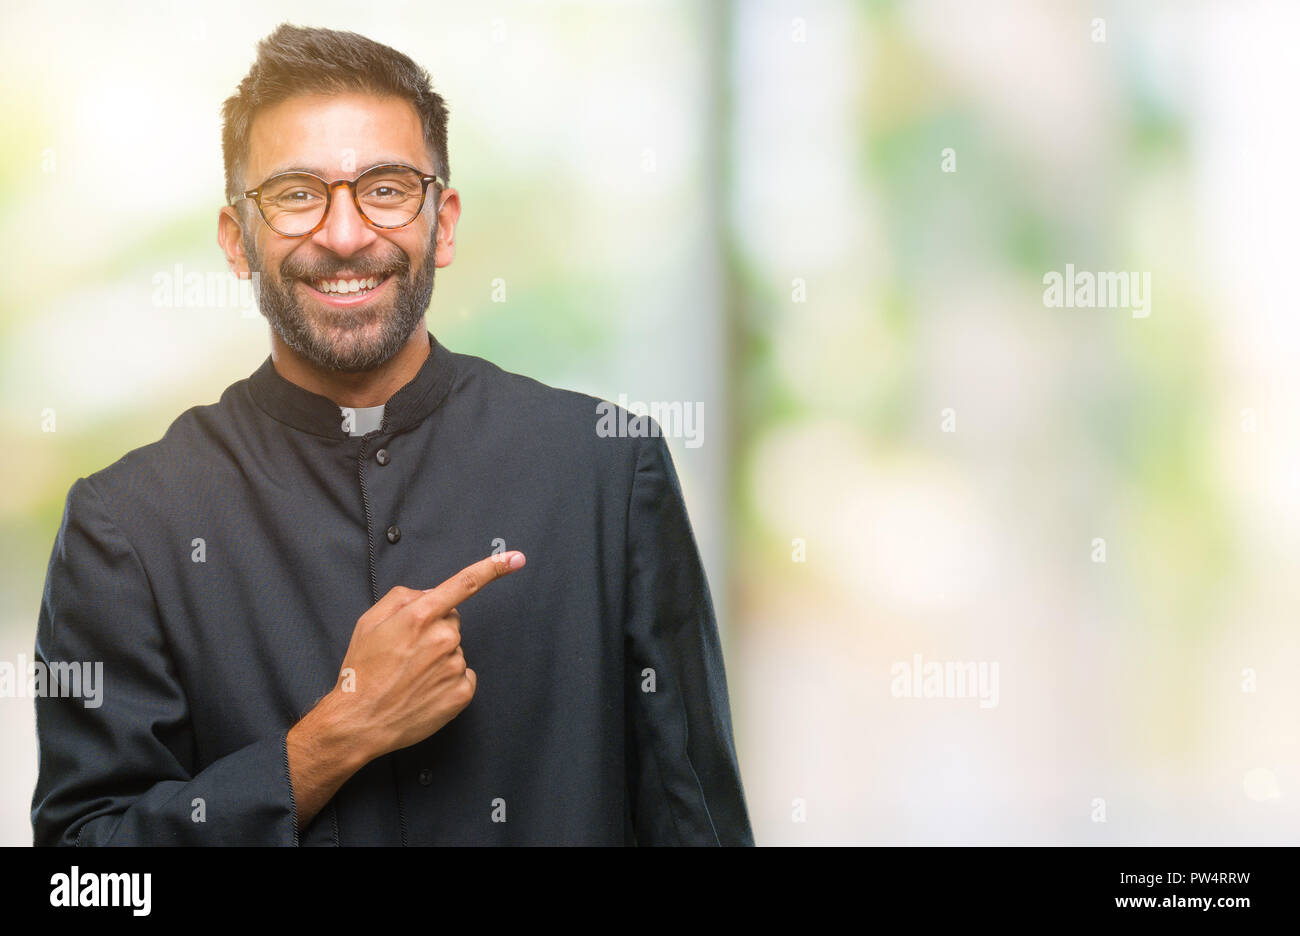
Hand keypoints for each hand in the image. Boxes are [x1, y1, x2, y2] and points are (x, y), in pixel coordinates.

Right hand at [330, 550, 526, 759]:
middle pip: (452, 622)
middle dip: (434, 631)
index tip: (516, 558)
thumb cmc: (362, 672)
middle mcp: (443, 638)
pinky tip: (425, 690)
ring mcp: (455, 666)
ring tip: (411, 676)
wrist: (360, 722)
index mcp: (420, 616)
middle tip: (407, 653)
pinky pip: (464, 675)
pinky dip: (448, 681)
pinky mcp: (462, 692)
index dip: (493, 568)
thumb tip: (432, 593)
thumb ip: (403, 598)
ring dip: (439, 659)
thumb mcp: (369, 622)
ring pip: (455, 650)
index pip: (464, 584)